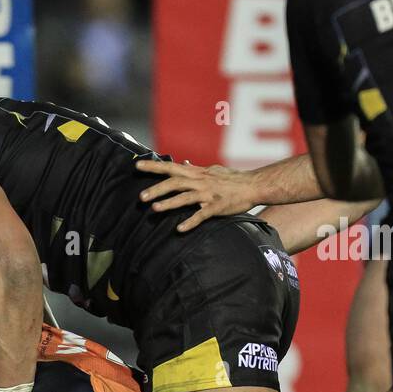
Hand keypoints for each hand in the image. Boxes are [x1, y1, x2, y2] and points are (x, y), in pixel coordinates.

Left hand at [135, 160, 257, 232]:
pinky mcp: (217, 207)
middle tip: (140, 197)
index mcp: (197, 173)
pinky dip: (191, 221)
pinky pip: (202, 214)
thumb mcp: (212, 170)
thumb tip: (184, 162)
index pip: (172, 167)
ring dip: (169, 203)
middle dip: (157, 188)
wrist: (254, 185)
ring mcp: (209, 194)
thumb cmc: (232, 179)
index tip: (137, 166)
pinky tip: (180, 229)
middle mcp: (200, 181)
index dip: (154, 166)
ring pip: (186, 197)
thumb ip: (196, 168)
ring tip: (154, 209)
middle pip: (175, 182)